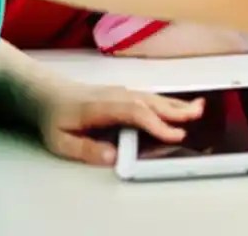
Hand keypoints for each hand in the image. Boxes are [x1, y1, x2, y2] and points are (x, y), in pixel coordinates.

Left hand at [35, 82, 202, 165]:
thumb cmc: (55, 118)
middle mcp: (116, 96)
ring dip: (176, 104)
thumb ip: (86, 149)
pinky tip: (182, 106)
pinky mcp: (126, 94)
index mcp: (101, 107)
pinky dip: (169, 102)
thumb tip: (114, 156)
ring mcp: (122, 93)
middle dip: (175, 109)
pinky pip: (151, 97)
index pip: (134, 113)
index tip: (174, 134)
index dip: (156, 123)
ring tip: (199, 108)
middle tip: (197, 115)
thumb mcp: (60, 140)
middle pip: (149, 102)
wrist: (48, 93)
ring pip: (153, 98)